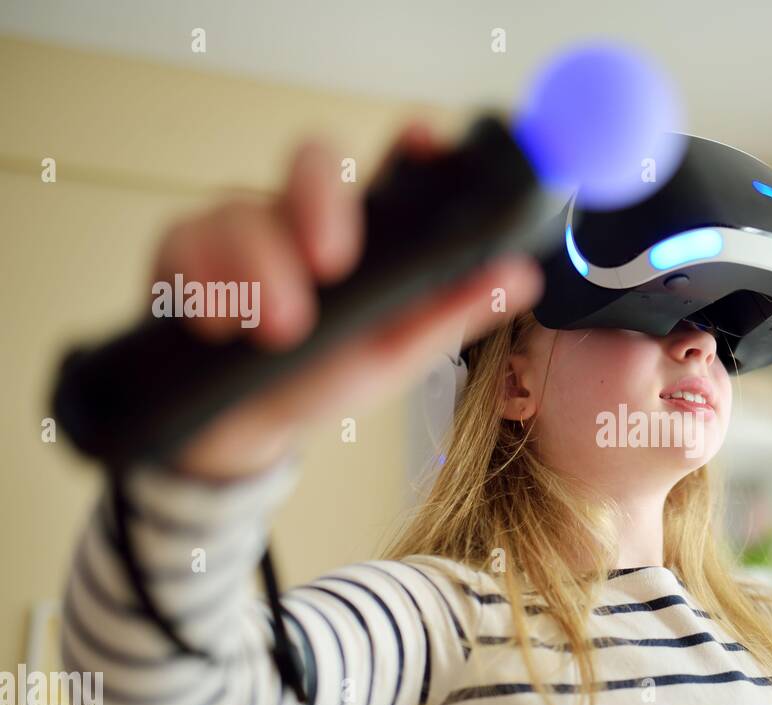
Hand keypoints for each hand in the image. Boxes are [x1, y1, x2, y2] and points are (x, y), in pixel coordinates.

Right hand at [159, 123, 543, 480]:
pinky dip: (207, 285)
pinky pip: (186, 239)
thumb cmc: (323, 378)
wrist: (245, 427)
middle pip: (311, 159)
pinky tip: (222, 324)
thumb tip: (520, 276)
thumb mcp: (394, 354)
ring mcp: (243, 226)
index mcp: (365, 234)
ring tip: (277, 329)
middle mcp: (304, 216)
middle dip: (319, 202)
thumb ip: (449, 312)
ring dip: (261, 268)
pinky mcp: (185, 250)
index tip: (424, 143)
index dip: (411, 145)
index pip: (390, 167)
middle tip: (330, 263)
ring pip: (243, 206)